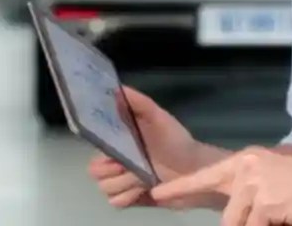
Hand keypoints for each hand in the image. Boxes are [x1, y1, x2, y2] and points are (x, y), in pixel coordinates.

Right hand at [87, 87, 224, 210]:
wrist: (196, 169)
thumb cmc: (176, 141)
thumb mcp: (159, 117)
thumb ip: (138, 102)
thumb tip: (115, 89)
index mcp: (120, 140)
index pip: (95, 144)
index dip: (98, 147)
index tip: (111, 148)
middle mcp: (118, 161)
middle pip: (95, 171)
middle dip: (110, 169)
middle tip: (128, 165)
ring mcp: (124, 181)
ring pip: (105, 188)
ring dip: (124, 183)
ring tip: (143, 177)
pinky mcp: (132, 199)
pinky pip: (116, 202)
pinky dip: (129, 196)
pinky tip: (145, 189)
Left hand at [150, 146, 291, 224]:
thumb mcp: (272, 182)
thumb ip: (247, 193)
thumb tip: (233, 218)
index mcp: (244, 161)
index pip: (205, 177)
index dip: (180, 189)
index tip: (156, 195)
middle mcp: (245, 169)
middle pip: (228, 215)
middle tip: (272, 215)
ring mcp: (255, 185)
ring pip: (239, 225)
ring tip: (283, 215)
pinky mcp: (266, 204)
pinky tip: (288, 219)